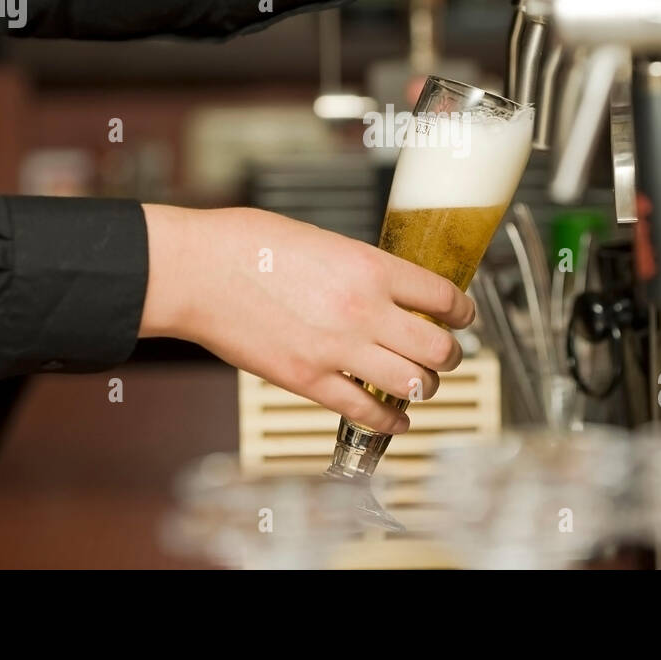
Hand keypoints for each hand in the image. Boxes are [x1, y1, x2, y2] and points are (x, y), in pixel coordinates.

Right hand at [138, 205, 471, 433]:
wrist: (197, 271)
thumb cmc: (246, 245)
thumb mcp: (322, 240)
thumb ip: (360, 268)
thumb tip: (386, 288)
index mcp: (369, 268)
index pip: (443, 297)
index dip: (463, 311)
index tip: (462, 316)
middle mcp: (363, 311)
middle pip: (439, 348)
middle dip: (450, 354)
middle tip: (446, 353)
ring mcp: (338, 350)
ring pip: (414, 385)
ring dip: (427, 387)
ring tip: (423, 383)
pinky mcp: (309, 381)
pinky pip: (368, 412)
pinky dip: (392, 420)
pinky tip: (397, 417)